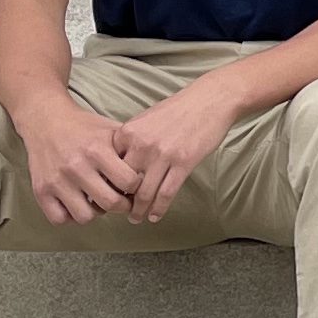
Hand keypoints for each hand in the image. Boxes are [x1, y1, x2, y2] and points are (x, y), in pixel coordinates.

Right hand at [15, 97, 141, 225]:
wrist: (46, 120)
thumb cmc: (84, 127)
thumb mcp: (110, 130)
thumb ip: (129, 149)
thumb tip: (152, 171)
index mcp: (97, 150)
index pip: (129, 182)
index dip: (136, 187)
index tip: (134, 186)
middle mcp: (77, 167)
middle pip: (110, 203)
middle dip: (122, 206)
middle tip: (123, 202)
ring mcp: (57, 181)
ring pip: (85, 217)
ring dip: (95, 213)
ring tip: (97, 202)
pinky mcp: (41, 191)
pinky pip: (59, 219)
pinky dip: (69, 216)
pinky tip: (76, 204)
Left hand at [107, 78, 239, 222]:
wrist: (210, 99)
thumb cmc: (179, 108)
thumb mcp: (146, 118)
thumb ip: (131, 140)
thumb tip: (118, 163)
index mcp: (129, 132)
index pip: (109, 166)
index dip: (107, 183)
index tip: (106, 194)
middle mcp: (142, 144)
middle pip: (123, 182)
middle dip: (119, 201)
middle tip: (119, 211)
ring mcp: (163, 154)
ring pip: (144, 193)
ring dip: (138, 211)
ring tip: (136, 218)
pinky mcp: (184, 162)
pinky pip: (166, 193)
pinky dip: (158, 209)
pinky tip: (155, 216)